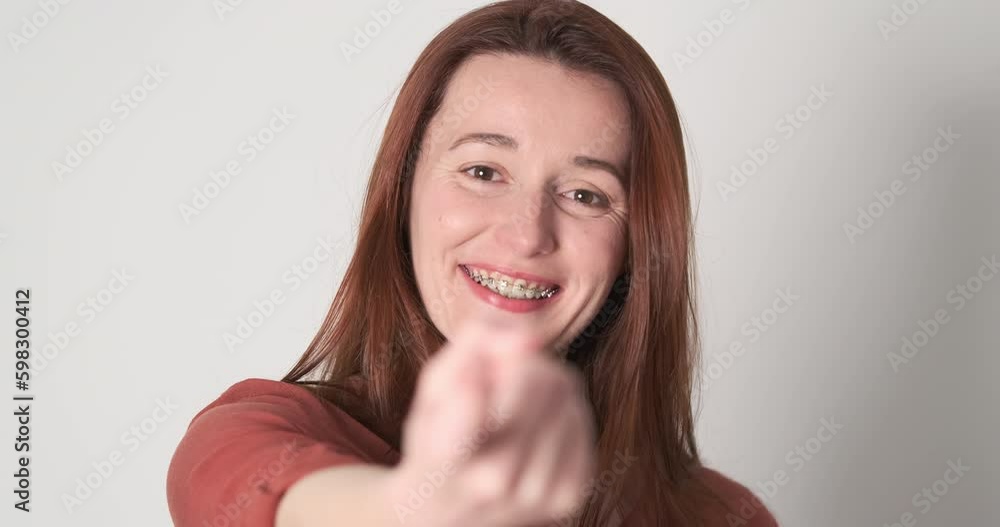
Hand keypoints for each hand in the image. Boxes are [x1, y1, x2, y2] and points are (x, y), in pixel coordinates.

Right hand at [385, 320, 596, 526]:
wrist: (452, 514)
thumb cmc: (439, 438)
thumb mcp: (432, 390)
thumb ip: (468, 349)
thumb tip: (527, 337)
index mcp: (442, 463)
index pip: (463, 425)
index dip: (471, 390)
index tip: (472, 376)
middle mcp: (490, 486)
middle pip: (531, 385)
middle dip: (518, 362)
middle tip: (498, 370)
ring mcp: (534, 495)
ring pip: (562, 397)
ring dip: (544, 381)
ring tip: (517, 399)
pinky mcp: (568, 497)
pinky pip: (581, 420)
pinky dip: (564, 409)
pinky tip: (539, 421)